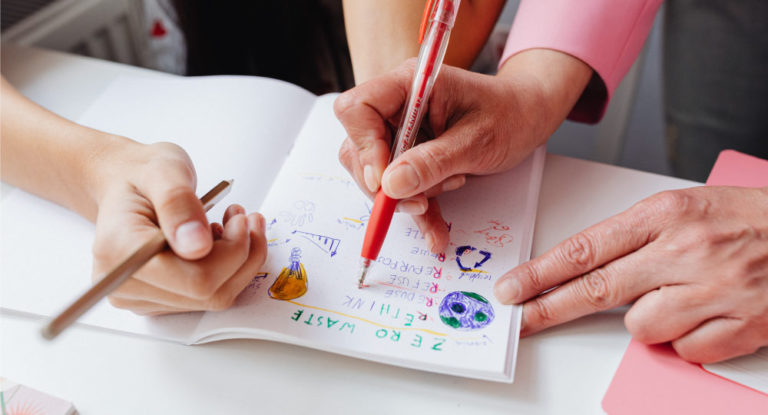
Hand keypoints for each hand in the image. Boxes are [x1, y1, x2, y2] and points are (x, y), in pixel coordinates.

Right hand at [91, 141, 266, 314]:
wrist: (125, 183)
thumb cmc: (141, 175)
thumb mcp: (163, 171)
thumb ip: (177, 204)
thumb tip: (197, 246)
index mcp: (120, 253)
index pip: (195, 280)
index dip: (231, 253)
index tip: (240, 219)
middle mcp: (124, 286)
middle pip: (209, 293)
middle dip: (239, 254)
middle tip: (243, 217)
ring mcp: (141, 298)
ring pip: (215, 297)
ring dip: (238, 260)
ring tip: (232, 223)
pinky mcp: (158, 301)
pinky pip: (209, 296)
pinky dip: (227, 268)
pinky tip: (219, 240)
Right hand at [334, 50, 591, 252]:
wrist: (529, 117)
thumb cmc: (510, 114)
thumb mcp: (476, 140)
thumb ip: (432, 162)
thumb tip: (389, 186)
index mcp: (409, 85)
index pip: (358, 109)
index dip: (364, 147)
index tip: (384, 182)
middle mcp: (397, 106)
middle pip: (359, 148)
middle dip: (386, 184)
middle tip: (419, 202)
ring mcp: (401, 131)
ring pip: (377, 174)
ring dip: (407, 198)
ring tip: (451, 188)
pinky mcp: (411, 155)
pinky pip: (401, 188)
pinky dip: (418, 211)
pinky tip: (436, 233)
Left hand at [494, 186, 767, 362]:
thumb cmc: (749, 218)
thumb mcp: (686, 207)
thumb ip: (636, 238)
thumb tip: (588, 270)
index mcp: (666, 215)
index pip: (585, 248)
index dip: (542, 273)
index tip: (513, 288)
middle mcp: (684, 251)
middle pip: (597, 290)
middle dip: (549, 308)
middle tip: (522, 319)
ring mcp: (713, 291)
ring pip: (640, 327)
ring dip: (647, 320)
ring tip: (679, 297)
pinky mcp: (740, 325)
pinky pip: (685, 349)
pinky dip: (687, 340)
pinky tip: (707, 314)